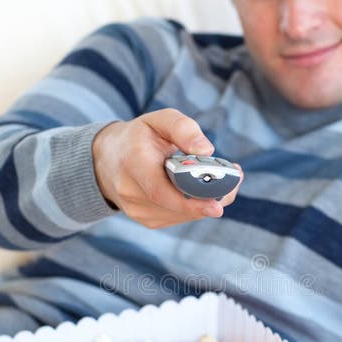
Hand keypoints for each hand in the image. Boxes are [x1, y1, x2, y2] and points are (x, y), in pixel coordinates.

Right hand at [92, 108, 242, 227]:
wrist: (108, 160)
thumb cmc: (139, 137)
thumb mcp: (158, 120)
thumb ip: (183, 128)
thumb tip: (206, 150)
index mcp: (133, 163)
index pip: (161, 191)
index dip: (191, 203)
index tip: (217, 206)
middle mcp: (131, 192)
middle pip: (177, 206)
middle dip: (209, 198)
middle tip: (233, 183)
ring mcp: (137, 211)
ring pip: (182, 215)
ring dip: (206, 202)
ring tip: (221, 182)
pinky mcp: (147, 220)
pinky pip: (179, 218)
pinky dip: (195, 207)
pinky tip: (201, 192)